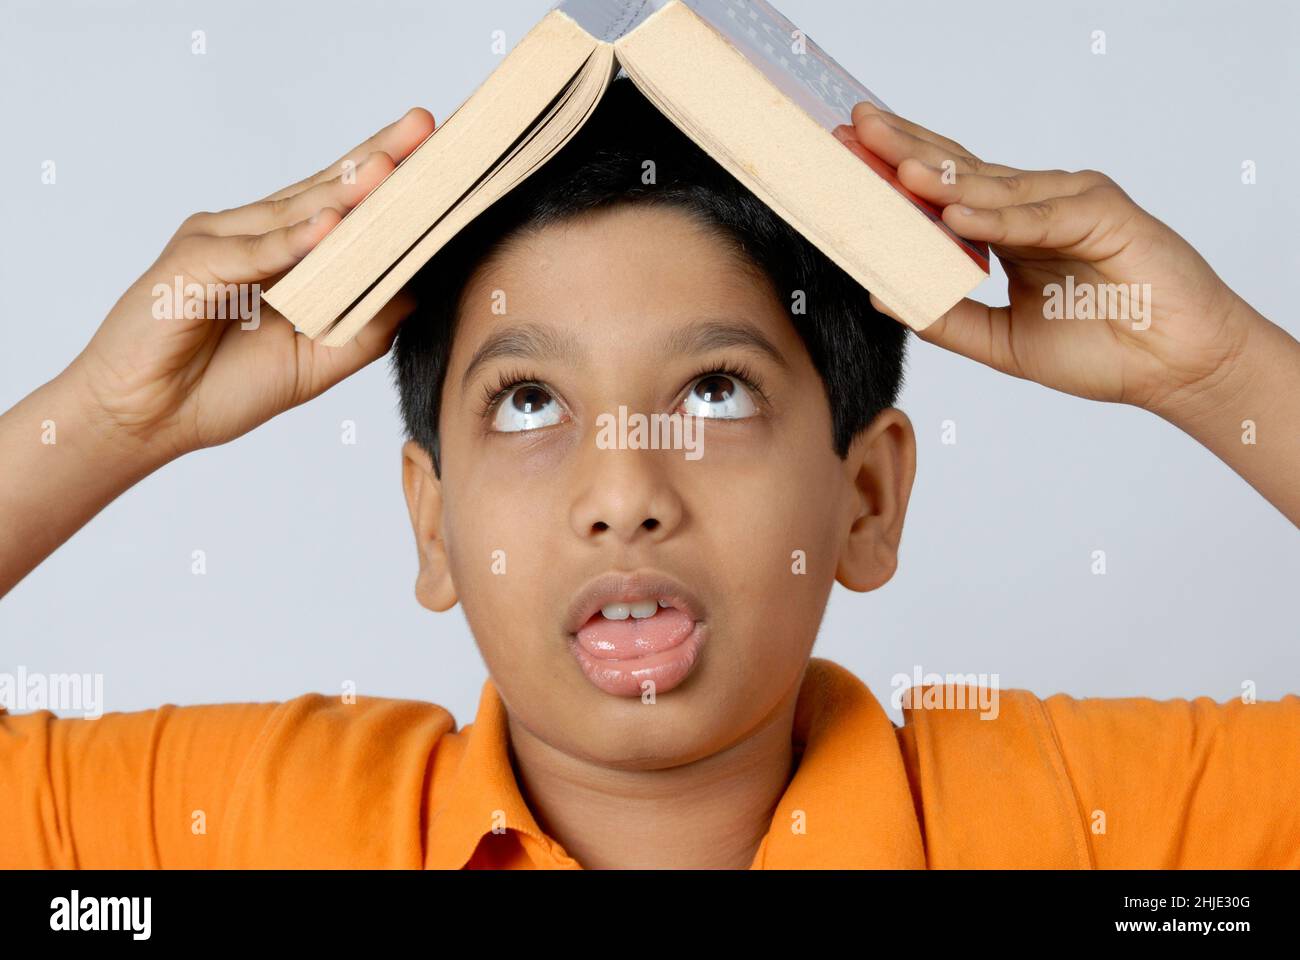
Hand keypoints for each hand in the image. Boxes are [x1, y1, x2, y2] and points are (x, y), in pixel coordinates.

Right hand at [67, 107, 436, 465]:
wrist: (147, 420)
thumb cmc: (221, 387)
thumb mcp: (316, 361)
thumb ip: (364, 326)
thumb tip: (417, 288)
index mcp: (279, 253)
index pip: (341, 206)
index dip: (385, 182)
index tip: (435, 156)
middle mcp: (249, 236)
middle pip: (322, 192)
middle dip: (375, 161)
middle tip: (423, 129)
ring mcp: (216, 243)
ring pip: (289, 214)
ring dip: (341, 193)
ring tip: (389, 170)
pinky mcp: (188, 265)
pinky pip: (247, 253)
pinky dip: (287, 243)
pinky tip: (329, 227)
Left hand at [834, 102, 1252, 420]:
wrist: (1174, 369)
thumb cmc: (1102, 350)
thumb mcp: (1002, 341)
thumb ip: (947, 319)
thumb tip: (882, 293)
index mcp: (1011, 228)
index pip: (945, 191)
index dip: (897, 173)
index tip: (849, 156)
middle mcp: (1036, 206)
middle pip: (961, 171)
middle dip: (905, 149)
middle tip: (857, 128)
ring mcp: (1070, 203)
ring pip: (996, 188)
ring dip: (943, 179)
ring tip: (893, 169)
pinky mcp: (1105, 214)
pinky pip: (1041, 216)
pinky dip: (999, 217)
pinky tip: (957, 216)